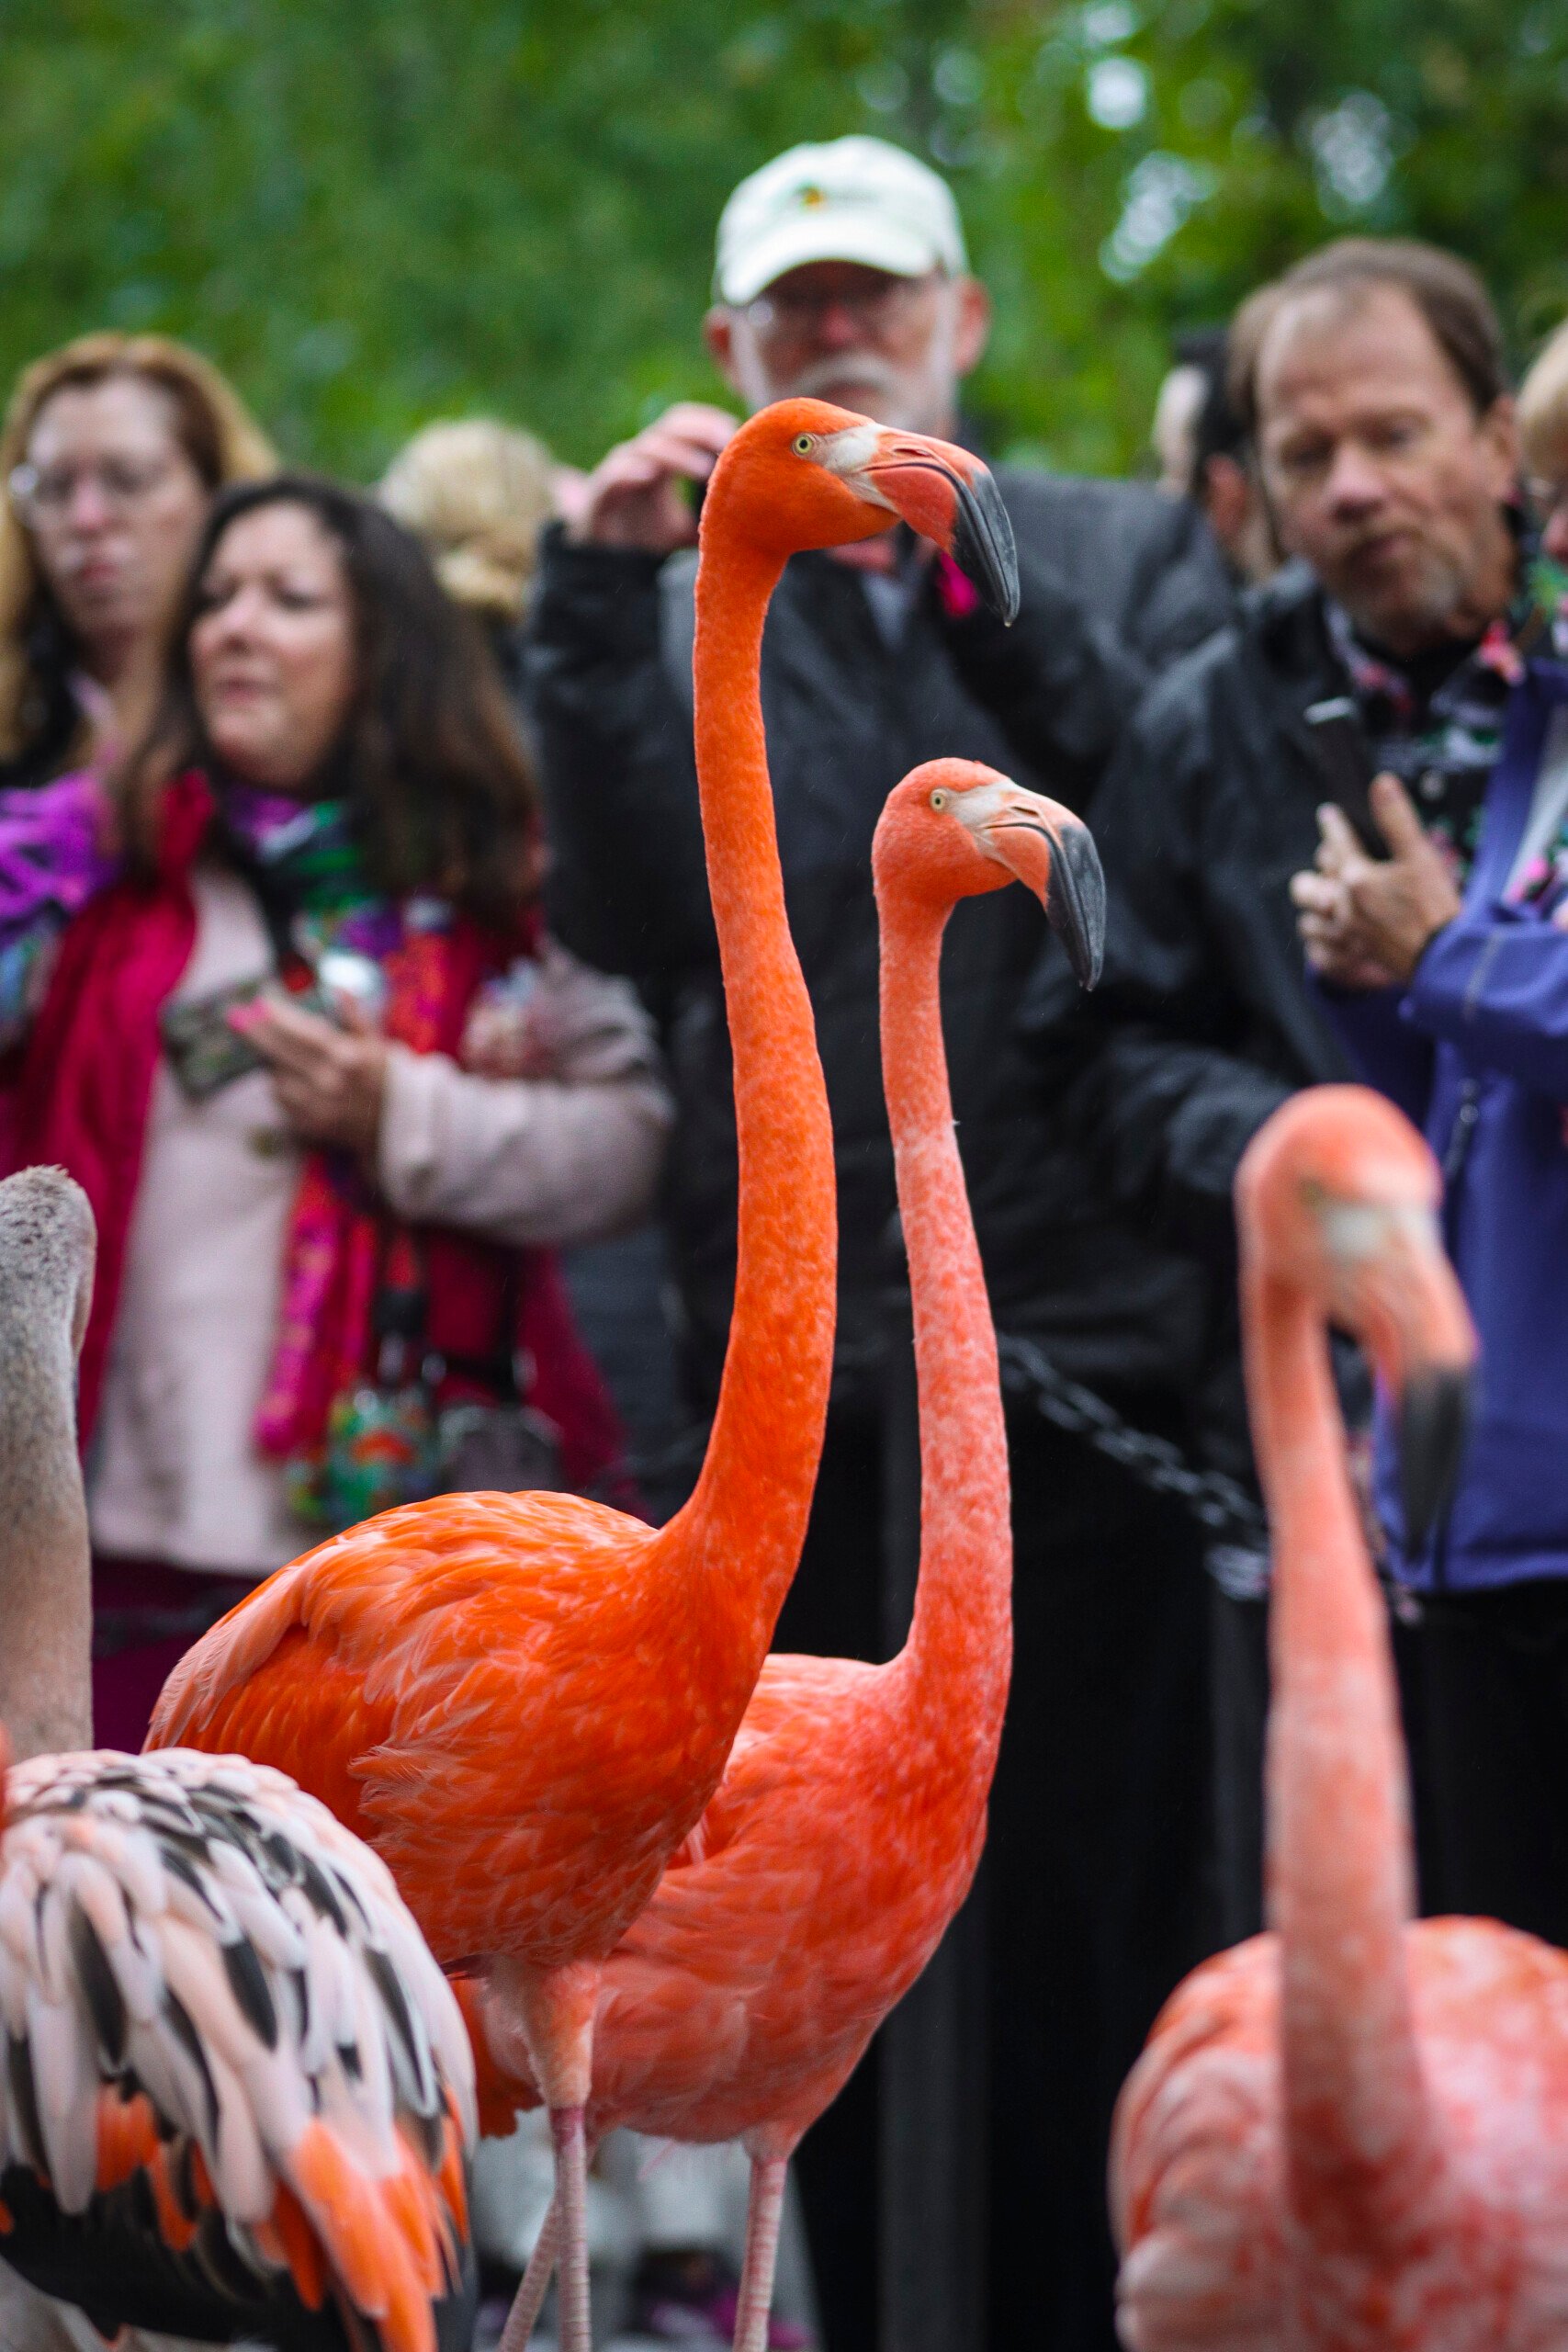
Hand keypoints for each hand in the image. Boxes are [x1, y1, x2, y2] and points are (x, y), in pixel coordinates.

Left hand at [232, 993, 387, 1156]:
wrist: (396, 1125)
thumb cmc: (385, 1078)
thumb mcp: (376, 1043)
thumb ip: (354, 1017)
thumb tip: (338, 990)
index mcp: (347, 1058)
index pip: (304, 1031)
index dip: (279, 1015)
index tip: (262, 1001)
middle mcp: (329, 1082)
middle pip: (280, 1052)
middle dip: (257, 1033)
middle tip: (239, 1018)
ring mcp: (318, 1107)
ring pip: (277, 1078)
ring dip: (274, 1064)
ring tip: (280, 1056)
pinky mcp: (309, 1125)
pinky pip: (282, 1102)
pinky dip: (282, 1088)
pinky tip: (293, 1081)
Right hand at [569, 403, 737, 551]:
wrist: (603, 559)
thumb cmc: (647, 537)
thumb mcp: (688, 531)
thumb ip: (712, 521)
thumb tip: (753, 526)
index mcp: (664, 459)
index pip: (686, 424)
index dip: (710, 423)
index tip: (739, 435)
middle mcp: (643, 458)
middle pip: (671, 426)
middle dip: (701, 431)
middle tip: (729, 444)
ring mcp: (620, 471)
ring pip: (648, 448)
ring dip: (678, 454)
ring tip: (704, 469)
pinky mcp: (600, 494)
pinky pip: (614, 475)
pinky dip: (631, 472)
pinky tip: (649, 477)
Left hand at [1290, 773, 1461, 988]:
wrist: (1445, 960)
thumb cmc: (1435, 910)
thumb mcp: (1421, 856)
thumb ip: (1397, 819)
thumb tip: (1381, 784)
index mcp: (1357, 878)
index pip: (1335, 843)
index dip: (1331, 825)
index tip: (1327, 815)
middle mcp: (1343, 907)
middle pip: (1305, 886)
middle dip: (1314, 871)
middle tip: (1329, 858)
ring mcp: (1345, 934)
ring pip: (1308, 920)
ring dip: (1315, 906)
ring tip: (1329, 895)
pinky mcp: (1352, 956)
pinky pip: (1319, 951)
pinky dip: (1322, 939)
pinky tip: (1332, 931)